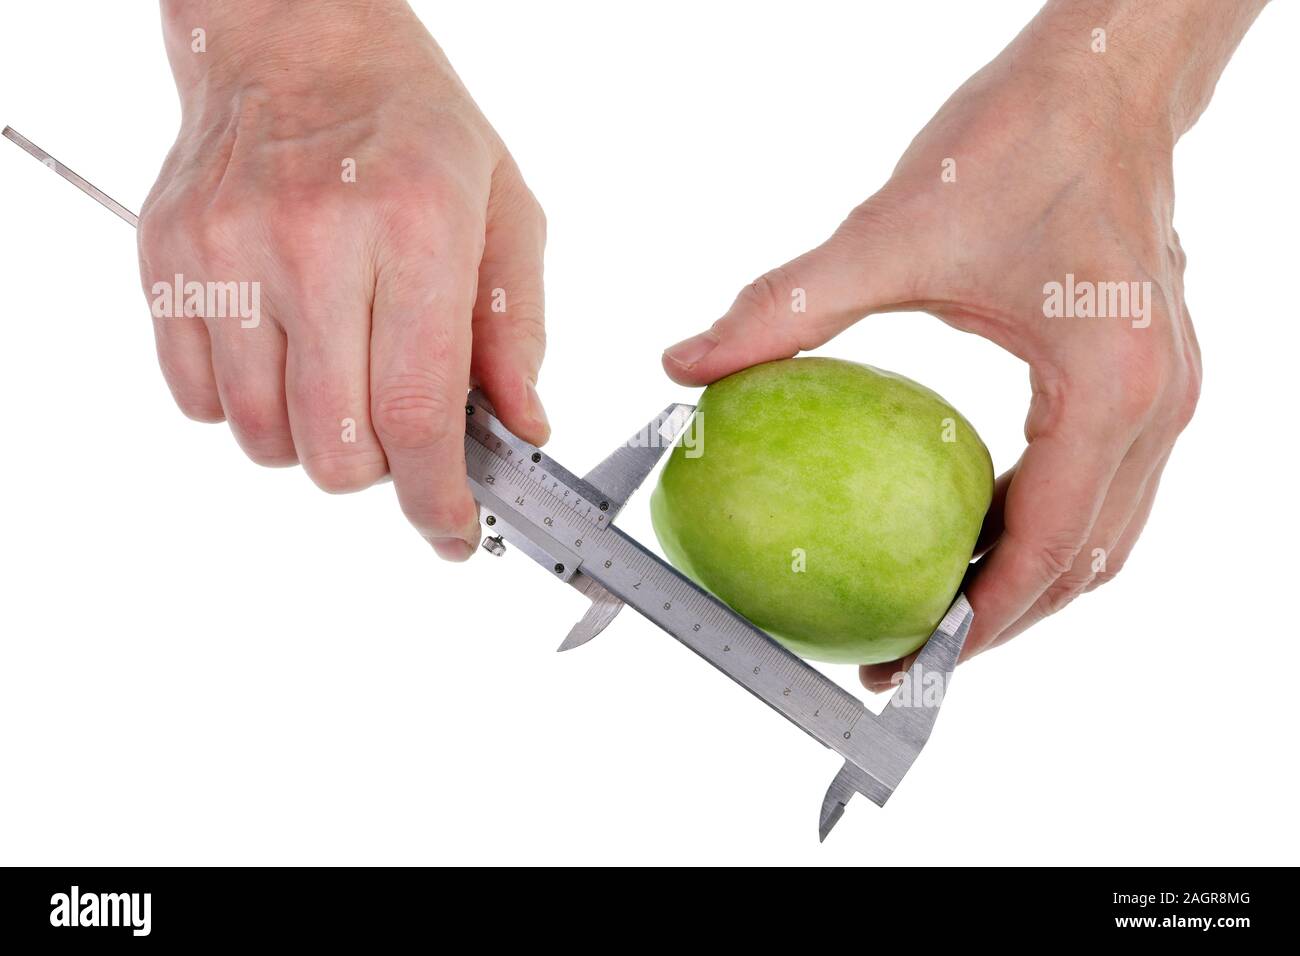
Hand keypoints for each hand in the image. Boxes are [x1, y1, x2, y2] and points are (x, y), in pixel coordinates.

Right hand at [138, 0, 547, 559]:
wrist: (294, 37)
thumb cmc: (410, 125)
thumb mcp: (503, 211)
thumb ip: (515, 333)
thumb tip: (522, 431)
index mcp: (413, 228)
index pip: (419, 413)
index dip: (439, 499)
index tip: (452, 533)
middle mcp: (310, 244)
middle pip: (335, 450)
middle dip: (380, 470)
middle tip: (399, 428)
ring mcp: (225, 253)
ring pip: (263, 441)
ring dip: (315, 440)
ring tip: (342, 377)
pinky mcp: (167, 262)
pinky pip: (198, 403)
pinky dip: (248, 408)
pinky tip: (285, 353)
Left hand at [662, 0, 1263, 687]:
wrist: (1104, 75)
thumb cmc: (1022, 138)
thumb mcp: (890, 228)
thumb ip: (786, 306)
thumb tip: (688, 362)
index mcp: (1109, 383)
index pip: (1049, 547)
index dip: (979, 624)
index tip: (911, 660)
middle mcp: (1156, 400)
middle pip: (1087, 561)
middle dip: (1002, 622)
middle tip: (912, 649)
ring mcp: (1165, 389)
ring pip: (1105, 532)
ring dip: (1027, 580)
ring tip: (939, 605)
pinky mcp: (1148, 371)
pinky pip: (1102, 481)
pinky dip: (1042, 521)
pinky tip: (972, 520)